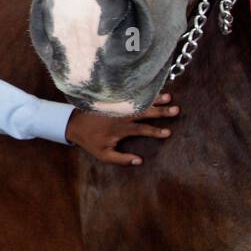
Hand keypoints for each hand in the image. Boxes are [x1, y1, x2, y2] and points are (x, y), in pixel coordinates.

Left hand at [65, 94, 179, 165]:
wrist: (73, 123)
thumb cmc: (90, 140)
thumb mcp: (103, 155)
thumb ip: (121, 159)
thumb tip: (139, 161)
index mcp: (120, 128)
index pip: (142, 129)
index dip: (155, 131)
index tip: (168, 132)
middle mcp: (121, 115)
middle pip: (144, 112)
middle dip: (161, 111)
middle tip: (176, 110)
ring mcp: (118, 106)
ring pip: (139, 102)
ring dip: (154, 99)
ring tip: (168, 96)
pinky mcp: (114, 100)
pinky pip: (130, 96)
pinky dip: (142, 93)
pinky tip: (153, 90)